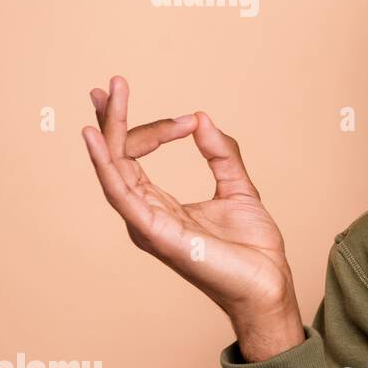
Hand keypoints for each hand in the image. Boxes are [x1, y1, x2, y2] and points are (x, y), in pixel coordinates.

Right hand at [82, 75, 302, 357]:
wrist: (269, 283)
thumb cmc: (251, 248)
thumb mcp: (239, 188)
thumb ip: (221, 154)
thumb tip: (202, 118)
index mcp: (159, 206)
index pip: (134, 159)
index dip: (150, 129)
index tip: (186, 119)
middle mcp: (145, 215)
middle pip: (117, 160)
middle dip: (113, 121)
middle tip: (110, 84)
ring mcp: (147, 225)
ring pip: (115, 171)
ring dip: (109, 132)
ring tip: (105, 97)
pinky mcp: (157, 234)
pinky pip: (123, 195)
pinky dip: (107, 165)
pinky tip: (99, 139)